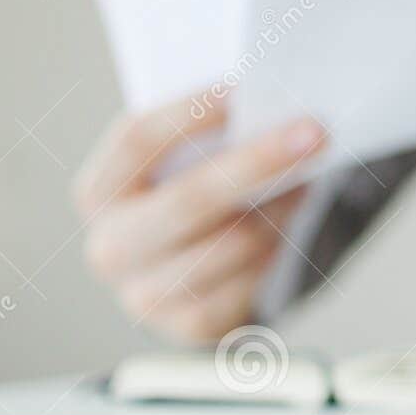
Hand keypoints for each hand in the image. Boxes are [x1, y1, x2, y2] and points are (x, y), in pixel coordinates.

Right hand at [71, 91, 325, 342]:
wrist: (191, 271)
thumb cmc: (192, 193)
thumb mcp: (186, 158)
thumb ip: (212, 132)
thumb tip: (271, 103)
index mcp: (100, 191)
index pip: (136, 141)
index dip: (192, 111)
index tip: (245, 86)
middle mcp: (111, 246)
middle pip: (190, 198)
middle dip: (259, 161)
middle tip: (315, 131)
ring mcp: (144, 294)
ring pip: (234, 241)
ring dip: (282, 206)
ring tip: (307, 179)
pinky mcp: (188, 327)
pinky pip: (251, 281)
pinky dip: (279, 247)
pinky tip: (287, 224)